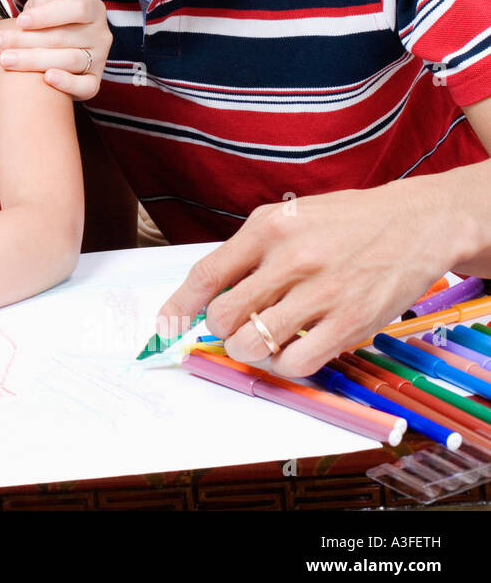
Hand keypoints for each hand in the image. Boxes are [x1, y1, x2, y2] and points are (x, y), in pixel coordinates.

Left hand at [0, 0, 110, 100]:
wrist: (50, 44)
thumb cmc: (46, 18)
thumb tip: (40, 10)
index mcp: (93, 9)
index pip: (77, 9)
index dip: (48, 15)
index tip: (20, 21)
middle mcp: (100, 34)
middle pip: (63, 37)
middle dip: (24, 40)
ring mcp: (99, 60)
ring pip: (69, 61)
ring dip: (33, 61)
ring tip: (5, 60)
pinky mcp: (93, 82)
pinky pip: (86, 87)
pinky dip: (67, 84)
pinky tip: (46, 78)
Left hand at [157, 183, 458, 377]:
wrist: (416, 223)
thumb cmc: (344, 222)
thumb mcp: (287, 217)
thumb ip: (247, 251)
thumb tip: (205, 294)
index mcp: (268, 227)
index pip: (207, 274)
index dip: (180, 305)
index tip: (166, 324)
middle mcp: (291, 259)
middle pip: (224, 316)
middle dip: (222, 327)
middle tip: (239, 322)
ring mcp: (322, 293)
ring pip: (254, 344)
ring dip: (250, 349)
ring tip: (266, 337)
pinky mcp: (350, 323)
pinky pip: (295, 363)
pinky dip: (284, 364)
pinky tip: (293, 348)